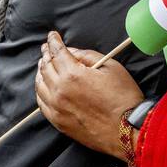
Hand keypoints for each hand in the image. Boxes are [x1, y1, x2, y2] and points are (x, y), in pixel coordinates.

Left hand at [35, 30, 144, 159]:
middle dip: (46, 55)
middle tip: (46, 48)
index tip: (52, 36)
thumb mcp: (111, 68)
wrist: (126, 130)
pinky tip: (43, 87)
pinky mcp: (58, 122)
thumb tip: (73, 53)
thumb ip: (89, 56)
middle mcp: (60, 91)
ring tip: (43, 66)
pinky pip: (42, 103)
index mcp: (73, 75)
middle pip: (46, 67)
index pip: (57, 52)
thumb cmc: (123, 98)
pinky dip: (40, 91)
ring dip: (40, 72)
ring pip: (40, 85)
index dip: (53, 41)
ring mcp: (57, 108)